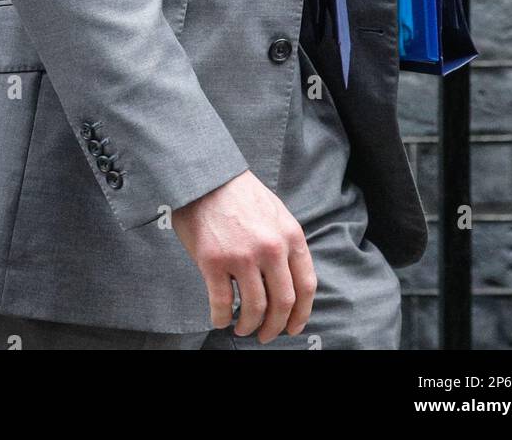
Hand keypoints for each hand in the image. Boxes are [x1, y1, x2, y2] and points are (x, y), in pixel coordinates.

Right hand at [171, 169, 315, 343]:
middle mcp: (271, 248)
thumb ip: (286, 243)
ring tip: (242, 328)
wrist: (205, 176)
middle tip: (266, 335)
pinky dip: (221, 319)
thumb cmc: (239, 194)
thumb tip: (289, 281)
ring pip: (255, 309)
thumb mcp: (275, 212)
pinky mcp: (214, 262)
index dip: (302, 313)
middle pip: (283, 303)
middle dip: (276, 327)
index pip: (306, 286)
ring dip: (249, 326)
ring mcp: (242, 256)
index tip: (293, 327)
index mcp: (290, 236)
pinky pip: (222, 304)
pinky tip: (220, 319)